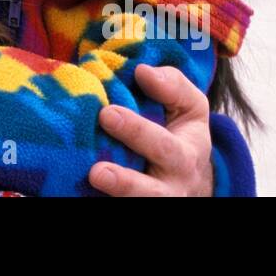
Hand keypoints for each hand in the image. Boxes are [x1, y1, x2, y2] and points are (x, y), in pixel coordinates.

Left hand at [88, 64, 213, 195]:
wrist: (190, 177)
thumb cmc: (182, 131)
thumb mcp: (190, 105)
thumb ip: (172, 85)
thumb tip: (143, 71)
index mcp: (185, 155)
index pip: (164, 145)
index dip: (136, 130)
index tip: (108, 113)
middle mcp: (170, 185)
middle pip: (152, 186)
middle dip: (126, 173)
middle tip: (98, 151)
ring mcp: (151, 199)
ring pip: (139, 202)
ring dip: (118, 191)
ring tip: (96, 175)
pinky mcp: (131, 204)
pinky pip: (118, 205)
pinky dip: (102, 199)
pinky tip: (84, 189)